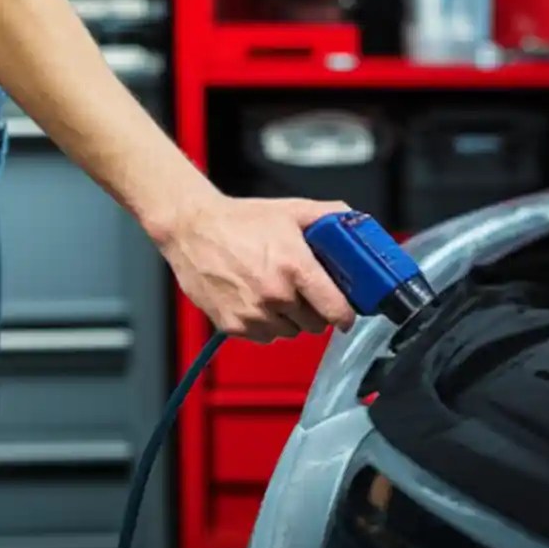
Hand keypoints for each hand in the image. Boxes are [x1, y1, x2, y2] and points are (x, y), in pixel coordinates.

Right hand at [154, 195, 357, 342]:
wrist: (192, 228)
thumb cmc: (240, 220)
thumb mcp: (292, 210)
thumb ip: (330, 216)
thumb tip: (357, 223)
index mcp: (295, 268)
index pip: (335, 309)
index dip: (345, 314)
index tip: (346, 314)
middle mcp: (275, 294)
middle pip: (315, 324)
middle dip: (316, 311)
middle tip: (306, 293)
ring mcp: (252, 313)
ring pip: (291, 332)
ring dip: (291, 319)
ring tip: (279, 294)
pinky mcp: (232, 324)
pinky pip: (264, 337)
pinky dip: (266, 325)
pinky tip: (259, 302)